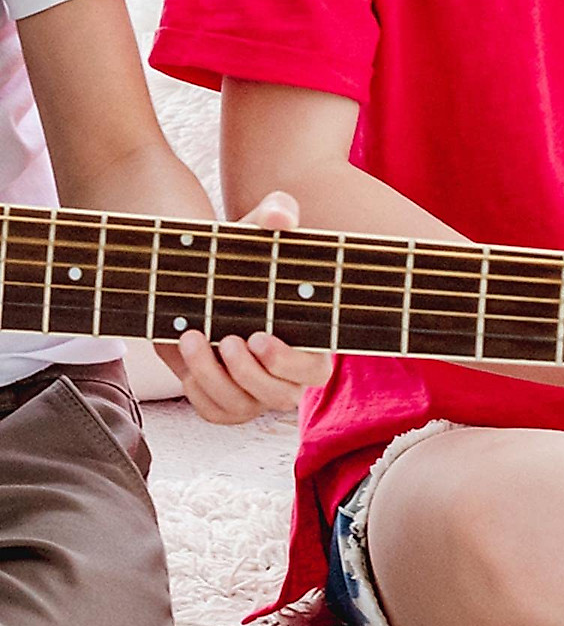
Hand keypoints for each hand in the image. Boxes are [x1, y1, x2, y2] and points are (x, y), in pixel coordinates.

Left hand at [156, 191, 333, 423]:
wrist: (199, 276)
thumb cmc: (240, 255)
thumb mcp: (256, 229)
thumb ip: (275, 214)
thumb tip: (282, 215)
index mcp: (309, 341)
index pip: (315, 370)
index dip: (289, 363)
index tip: (260, 338)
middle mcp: (286, 374)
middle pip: (281, 398)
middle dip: (251, 375)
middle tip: (227, 341)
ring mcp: (254, 391)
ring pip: (243, 407)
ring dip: (214, 378)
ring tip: (192, 338)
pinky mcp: (224, 399)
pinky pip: (214, 411)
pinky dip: (197, 388)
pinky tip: (186, 353)